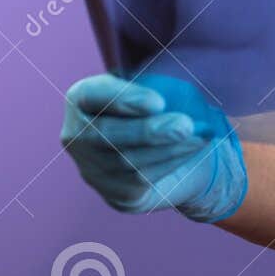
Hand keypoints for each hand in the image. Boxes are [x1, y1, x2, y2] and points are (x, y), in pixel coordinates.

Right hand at [60, 72, 246, 223]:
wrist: (161, 151)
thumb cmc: (155, 107)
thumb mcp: (151, 86)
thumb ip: (156, 82)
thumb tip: (178, 93)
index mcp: (81, 99)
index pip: (90, 95)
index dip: (122, 99)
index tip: (159, 101)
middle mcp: (76, 135)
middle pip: (105, 135)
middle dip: (148, 131)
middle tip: (185, 124)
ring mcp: (92, 169)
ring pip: (126, 162)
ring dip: (168, 149)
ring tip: (198, 135)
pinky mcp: (114, 193)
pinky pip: (140, 180)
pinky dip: (171, 163)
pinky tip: (193, 148)